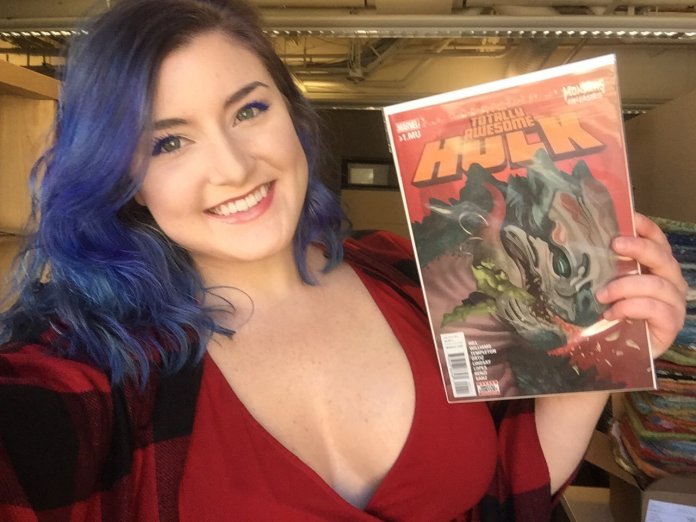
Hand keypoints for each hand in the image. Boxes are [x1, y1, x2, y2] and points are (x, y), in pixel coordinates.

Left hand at [596, 213, 686, 357]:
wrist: (620, 350)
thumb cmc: (614, 313)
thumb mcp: (608, 285)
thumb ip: (605, 267)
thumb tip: (581, 242)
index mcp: (656, 267)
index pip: (658, 241)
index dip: (646, 228)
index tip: (629, 217)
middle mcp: (670, 281)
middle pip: (662, 257)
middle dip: (638, 248)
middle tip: (614, 245)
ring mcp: (674, 303)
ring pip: (656, 285)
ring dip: (625, 286)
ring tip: (602, 294)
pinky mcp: (671, 324)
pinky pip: (655, 309)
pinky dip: (630, 308)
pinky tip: (611, 313)